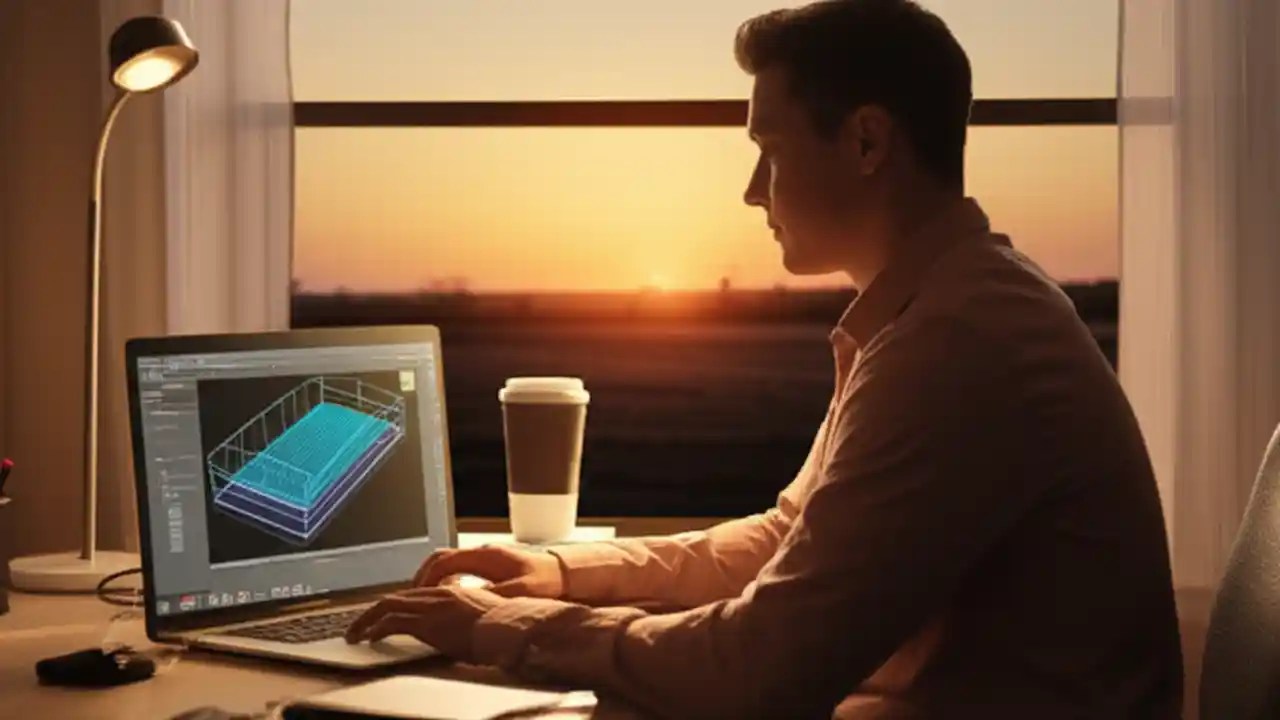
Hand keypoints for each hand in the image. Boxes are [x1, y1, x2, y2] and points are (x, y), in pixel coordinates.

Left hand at [343, 586, 502, 661]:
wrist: (508, 629)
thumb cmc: (500, 628)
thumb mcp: (479, 616)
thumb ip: (462, 613)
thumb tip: (455, 622)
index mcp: (449, 592)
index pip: (412, 593)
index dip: (393, 604)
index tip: (382, 615)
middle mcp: (437, 594)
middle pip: (395, 596)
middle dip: (372, 611)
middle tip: (359, 624)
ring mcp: (430, 607)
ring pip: (387, 605)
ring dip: (366, 620)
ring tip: (355, 634)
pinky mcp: (426, 623)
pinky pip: (392, 622)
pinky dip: (376, 629)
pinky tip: (370, 638)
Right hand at [413, 545, 564, 598]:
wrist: (565, 572)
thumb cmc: (545, 581)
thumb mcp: (518, 592)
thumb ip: (491, 596)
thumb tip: (465, 602)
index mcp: (484, 556)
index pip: (443, 561)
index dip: (425, 578)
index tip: (416, 597)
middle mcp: (482, 552)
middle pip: (441, 557)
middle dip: (423, 576)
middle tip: (413, 597)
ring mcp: (486, 556)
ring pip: (450, 561)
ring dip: (435, 577)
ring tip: (426, 598)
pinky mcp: (492, 563)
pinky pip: (461, 566)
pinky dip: (448, 578)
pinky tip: (449, 595)